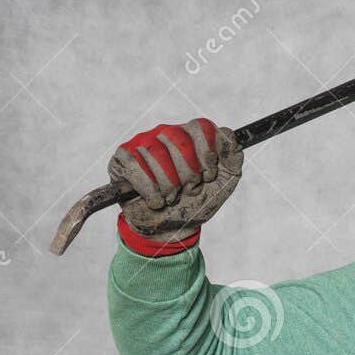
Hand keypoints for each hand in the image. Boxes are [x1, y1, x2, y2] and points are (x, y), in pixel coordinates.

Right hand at [108, 119, 241, 242]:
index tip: (209, 176)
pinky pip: (135, 166)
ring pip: (157, 153)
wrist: (172, 227)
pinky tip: (156, 200)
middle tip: (189, 189)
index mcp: (191, 136)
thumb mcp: (223, 184)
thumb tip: (229, 136)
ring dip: (169, 185)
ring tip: (171, 196)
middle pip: (179, 138)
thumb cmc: (196, 202)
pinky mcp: (122, 158)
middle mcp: (165, 133)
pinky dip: (150, 190)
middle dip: (189, 173)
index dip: (207, 154)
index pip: (201, 126)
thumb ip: (232, 159)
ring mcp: (142, 143)